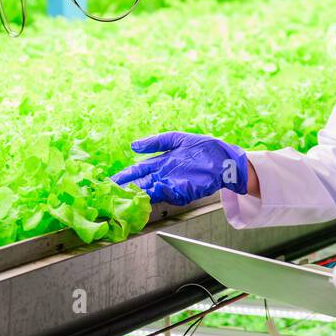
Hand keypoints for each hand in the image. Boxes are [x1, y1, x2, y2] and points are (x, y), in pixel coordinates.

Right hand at [110, 131, 246, 204]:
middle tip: (111, 194)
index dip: (125, 176)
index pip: (138, 171)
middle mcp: (164, 175)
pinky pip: (167, 193)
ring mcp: (173, 184)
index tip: (111, 181)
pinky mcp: (184, 190)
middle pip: (141, 184)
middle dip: (127, 189)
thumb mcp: (177, 139)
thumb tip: (133, 146)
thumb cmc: (203, 148)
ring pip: (150, 191)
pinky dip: (156, 194)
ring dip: (137, 194)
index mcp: (161, 163)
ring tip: (123, 196)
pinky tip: (145, 194)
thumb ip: (156, 142)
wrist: (224, 157)